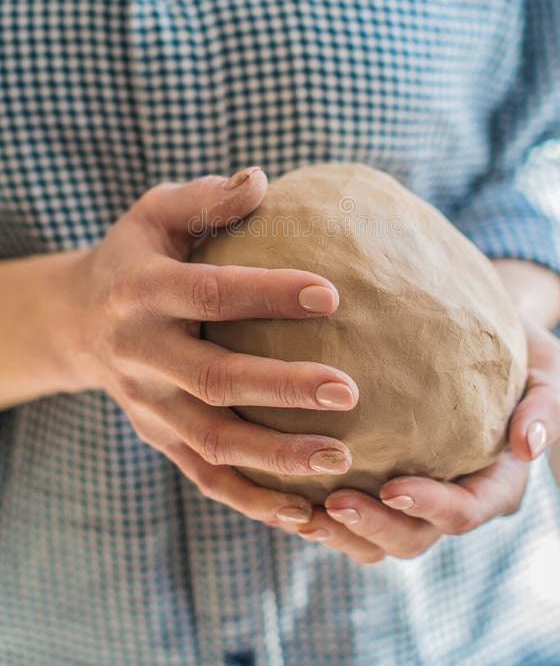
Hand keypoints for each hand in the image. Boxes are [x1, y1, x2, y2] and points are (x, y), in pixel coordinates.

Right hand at [63, 167, 358, 526]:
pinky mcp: (157, 437)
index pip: (209, 293)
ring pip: (211, 440)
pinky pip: (203, 476)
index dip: (267, 293)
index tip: (331, 293)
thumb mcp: (156, 213)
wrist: (78, 321)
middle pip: (213, 377)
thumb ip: (205, 198)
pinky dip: (251, 499)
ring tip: (343, 457)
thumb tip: (261, 179)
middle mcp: (142, 352)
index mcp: (144, 289)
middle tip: (348, 391)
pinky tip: (304, 512)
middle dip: (281, 387)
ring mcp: (147, 404)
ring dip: (276, 457)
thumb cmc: (136, 255)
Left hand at [292, 268, 559, 563]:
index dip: (431, 508)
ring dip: (337, 532)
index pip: (466, 510)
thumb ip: (547, 404)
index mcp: (493, 480)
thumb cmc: (520, 347)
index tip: (392, 487)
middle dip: (373, 528)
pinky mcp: (377, 475)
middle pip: (413, 536)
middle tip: (330, 503)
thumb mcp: (552, 368)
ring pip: (374, 536)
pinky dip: (316, 507)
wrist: (476, 328)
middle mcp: (451, 495)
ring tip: (296, 511)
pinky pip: (347, 507)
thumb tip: (526, 446)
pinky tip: (282, 489)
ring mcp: (412, 491)